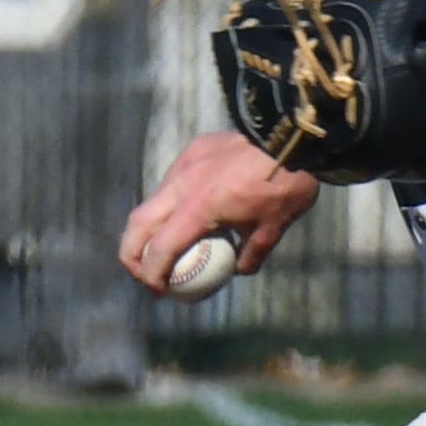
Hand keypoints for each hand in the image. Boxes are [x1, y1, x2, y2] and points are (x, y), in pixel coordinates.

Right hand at [121, 132, 318, 293]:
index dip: (152, 274)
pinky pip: (171, 182)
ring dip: (149, 228)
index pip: (160, 248)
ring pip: (152, 201)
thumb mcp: (271, 230)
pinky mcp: (192, 151)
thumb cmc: (285, 185)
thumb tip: (236, 269)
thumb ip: (250, 255)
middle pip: (138, 224)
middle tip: (143, 273)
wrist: (292, 136)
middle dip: (132, 254)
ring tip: (162, 248)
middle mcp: (181, 186)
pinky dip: (170, 204)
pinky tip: (187, 214)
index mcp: (199, 209)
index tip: (159, 290)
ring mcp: (184, 164)